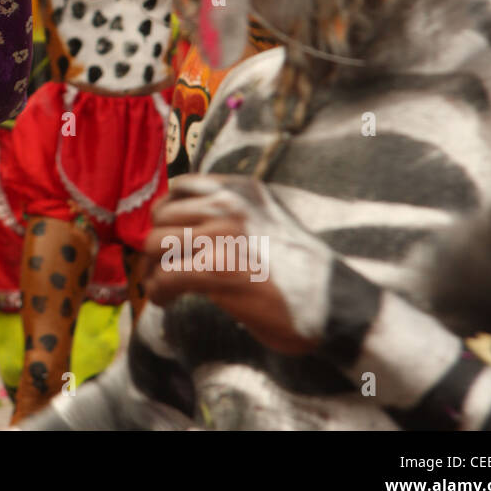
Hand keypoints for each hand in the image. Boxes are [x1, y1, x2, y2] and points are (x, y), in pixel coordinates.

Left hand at [142, 174, 328, 354]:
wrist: (336, 304)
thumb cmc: (300, 272)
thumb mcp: (266, 222)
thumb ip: (231, 216)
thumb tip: (185, 227)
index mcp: (242, 190)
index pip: (181, 186)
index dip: (167, 215)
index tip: (169, 237)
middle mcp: (229, 204)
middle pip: (161, 215)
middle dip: (156, 245)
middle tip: (162, 268)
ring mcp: (222, 233)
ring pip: (156, 244)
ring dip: (153, 270)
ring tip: (164, 288)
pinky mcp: (216, 268)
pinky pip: (164, 276)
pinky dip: (159, 292)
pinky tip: (167, 303)